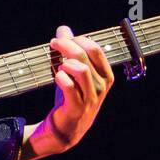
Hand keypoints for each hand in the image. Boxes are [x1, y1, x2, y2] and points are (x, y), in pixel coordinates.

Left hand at [31, 25, 113, 155]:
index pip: (96, 49)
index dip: (78, 39)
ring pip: (81, 70)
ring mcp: (91, 98)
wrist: (66, 130)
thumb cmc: (70, 98)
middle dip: (67, 45)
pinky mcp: (77, 108)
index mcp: (105, 76)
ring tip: (58, 65)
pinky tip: (57, 77)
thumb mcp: (72, 73)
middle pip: (86, 56)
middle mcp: (101, 86)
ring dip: (65, 62)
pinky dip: (61, 78)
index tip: (62, 38)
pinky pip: (69, 86)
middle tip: (54, 43)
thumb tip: (63, 29)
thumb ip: (69, 50)